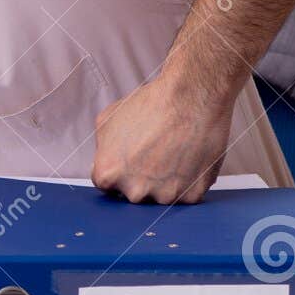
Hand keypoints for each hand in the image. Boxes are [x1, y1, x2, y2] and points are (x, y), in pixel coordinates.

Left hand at [90, 75, 232, 204]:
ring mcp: (164, 196)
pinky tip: (188, 158)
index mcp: (108, 174)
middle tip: (154, 153)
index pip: (107, 184)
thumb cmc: (151, 104)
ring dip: (165, 181)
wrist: (191, 97)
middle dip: (140, 178)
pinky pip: (185, 194)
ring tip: (173, 153)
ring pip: (160, 196)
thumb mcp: (107, 120)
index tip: (132, 159)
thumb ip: (102, 149)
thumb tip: (102, 161)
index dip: (120, 170)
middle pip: (133, 194)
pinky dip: (187, 181)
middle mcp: (134, 191)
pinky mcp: (191, 195)